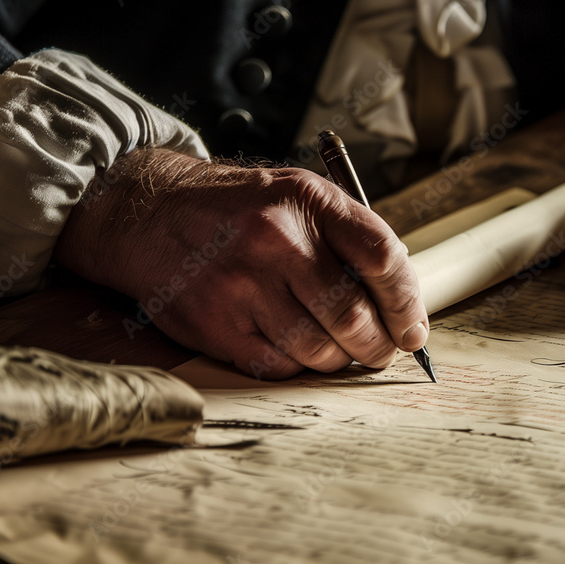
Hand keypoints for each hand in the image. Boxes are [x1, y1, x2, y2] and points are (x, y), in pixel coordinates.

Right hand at [55, 147, 428, 378]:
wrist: (150, 215)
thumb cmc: (239, 212)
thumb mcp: (298, 196)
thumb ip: (349, 238)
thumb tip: (401, 305)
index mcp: (307, 201)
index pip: (382, 258)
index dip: (407, 303)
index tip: (414, 330)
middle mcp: (275, 240)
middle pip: (354, 316)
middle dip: (378, 346)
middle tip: (381, 352)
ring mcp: (241, 285)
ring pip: (319, 350)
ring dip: (339, 360)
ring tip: (338, 351)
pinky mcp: (214, 324)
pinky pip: (279, 366)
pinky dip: (297, 366)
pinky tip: (293, 349)